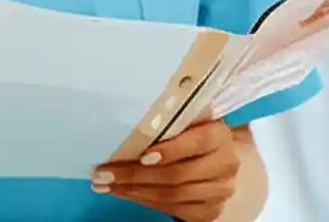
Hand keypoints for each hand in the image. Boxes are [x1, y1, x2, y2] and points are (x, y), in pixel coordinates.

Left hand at [93, 121, 241, 220]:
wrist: (218, 156)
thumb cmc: (195, 131)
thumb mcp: (189, 118)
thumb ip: (170, 119)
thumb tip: (128, 117)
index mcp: (220, 135)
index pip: (198, 142)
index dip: (171, 150)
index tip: (142, 155)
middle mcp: (225, 165)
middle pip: (177, 175)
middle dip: (135, 175)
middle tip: (103, 173)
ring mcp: (218, 191)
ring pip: (171, 196)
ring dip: (133, 191)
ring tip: (106, 184)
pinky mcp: (209, 211)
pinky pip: (172, 210)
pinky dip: (144, 202)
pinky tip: (125, 194)